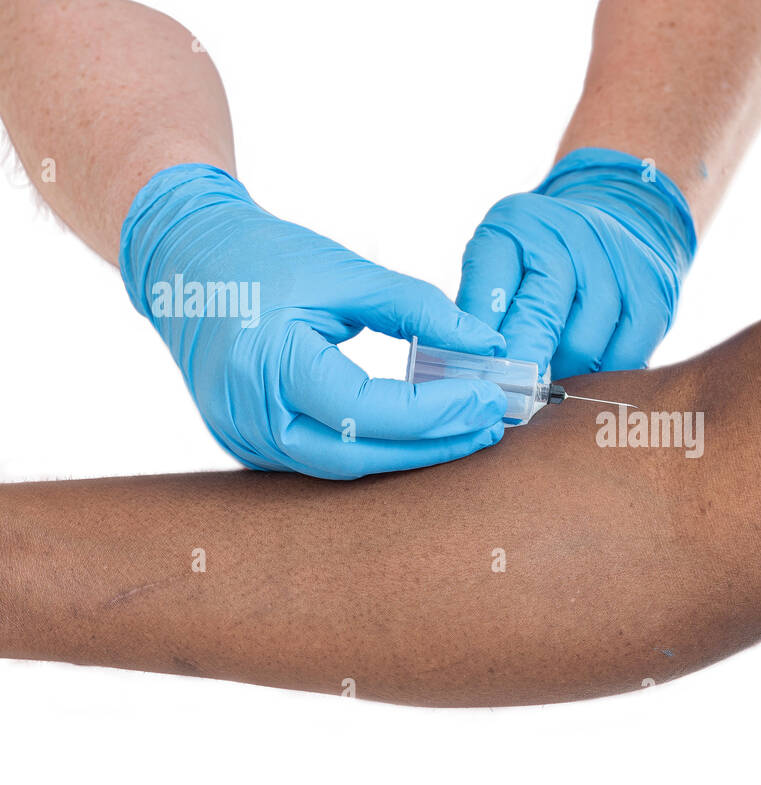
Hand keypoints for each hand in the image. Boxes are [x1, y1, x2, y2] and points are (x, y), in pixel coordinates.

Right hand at [119, 164, 507, 478]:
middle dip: (432, 446)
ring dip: (409, 454)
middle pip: (357, 456)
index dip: (433, 412)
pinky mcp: (250, 444)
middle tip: (489, 426)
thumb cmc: (261, 255)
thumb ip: (418, 309)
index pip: (365, 411)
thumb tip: (485, 344)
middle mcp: (248, 413)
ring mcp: (243, 437)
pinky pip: (322, 459)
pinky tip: (419, 432)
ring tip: (465, 430)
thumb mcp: (346, 271)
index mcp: (265, 363)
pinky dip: (375, 449)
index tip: (485, 397)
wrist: (185, 259)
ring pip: (342, 468)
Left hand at [456, 148, 695, 378]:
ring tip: (551, 379)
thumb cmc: (545, 256)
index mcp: (517, 225)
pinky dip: (603, 379)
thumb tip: (466, 376)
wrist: (624, 219)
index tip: (476, 382)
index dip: (480, 347)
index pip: (489, 294)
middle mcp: (571, 236)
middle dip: (520, 370)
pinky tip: (589, 374)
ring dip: (562, 376)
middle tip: (510, 399)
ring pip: (582, 350)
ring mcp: (618, 264)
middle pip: (540, 322)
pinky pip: (623, 360)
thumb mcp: (502, 262)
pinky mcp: (655, 296)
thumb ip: (480, 311)